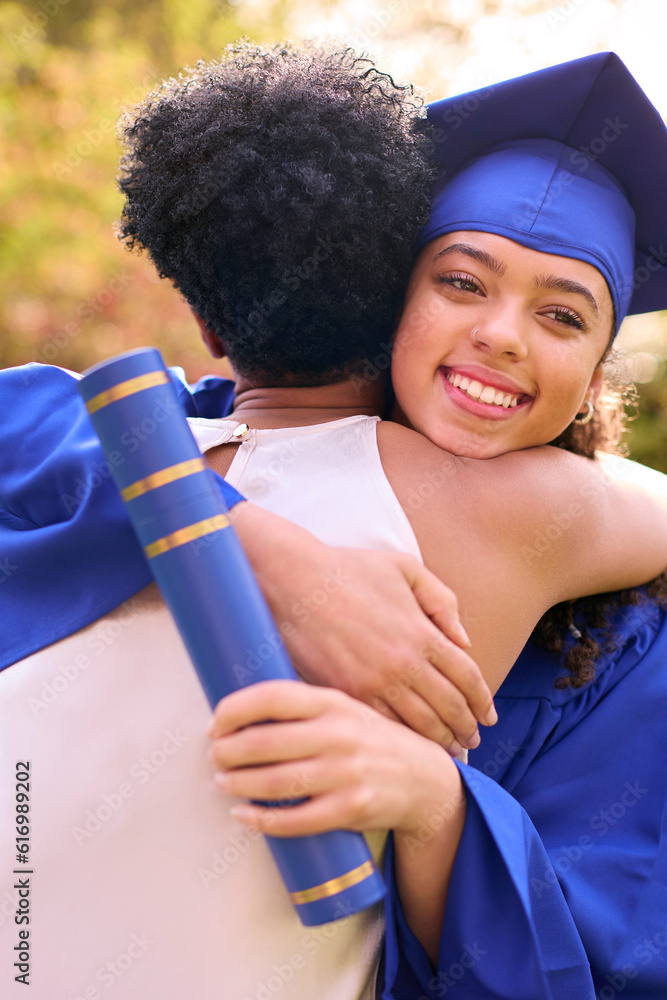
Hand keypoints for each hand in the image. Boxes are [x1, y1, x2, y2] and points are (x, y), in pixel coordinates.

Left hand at [207, 680, 460, 837]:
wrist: (423, 779)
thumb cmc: (368, 740)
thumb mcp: (342, 710)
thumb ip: (301, 709)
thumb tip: (239, 712)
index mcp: (331, 702)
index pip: (272, 697)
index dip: (234, 710)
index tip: (215, 723)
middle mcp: (338, 734)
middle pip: (264, 742)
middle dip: (228, 752)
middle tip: (215, 756)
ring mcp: (346, 773)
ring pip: (275, 782)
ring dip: (238, 784)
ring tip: (223, 781)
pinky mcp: (350, 809)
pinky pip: (295, 820)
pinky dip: (261, 820)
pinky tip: (243, 814)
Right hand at [232, 503, 495, 755]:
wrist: (294, 580)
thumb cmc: (349, 569)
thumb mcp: (405, 567)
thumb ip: (442, 601)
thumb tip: (465, 640)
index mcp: (423, 632)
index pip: (468, 677)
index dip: (483, 702)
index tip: (489, 718)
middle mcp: (404, 662)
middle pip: (450, 707)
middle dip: (466, 728)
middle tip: (472, 741)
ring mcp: (374, 681)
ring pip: (420, 724)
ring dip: (440, 741)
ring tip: (449, 751)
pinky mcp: (346, 693)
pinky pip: (382, 725)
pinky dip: (401, 739)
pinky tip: (408, 746)